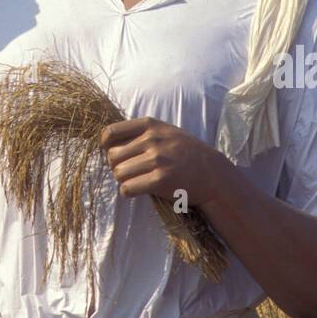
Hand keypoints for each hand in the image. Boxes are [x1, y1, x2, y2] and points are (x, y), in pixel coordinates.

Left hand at [100, 116, 227, 210]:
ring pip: (118, 173)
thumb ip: (141, 133)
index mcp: (149, 125)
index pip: (111, 132)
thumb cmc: (184, 152)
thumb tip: (109, 143)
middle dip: (116, 166)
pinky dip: (129, 192)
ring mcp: (156, 160)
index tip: (110, 152)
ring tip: (136, 180)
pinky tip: (138, 190)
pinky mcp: (160, 180)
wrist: (211, 173)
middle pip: (112, 156)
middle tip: (128, 171)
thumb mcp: (165, 132)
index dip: (106, 144)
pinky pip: (127, 188)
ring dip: (123, 180)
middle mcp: (151, 140)